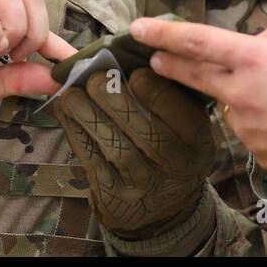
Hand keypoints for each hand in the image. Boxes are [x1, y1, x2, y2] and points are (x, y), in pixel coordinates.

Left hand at [54, 67, 213, 237]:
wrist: (162, 206)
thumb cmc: (170, 149)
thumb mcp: (184, 126)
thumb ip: (170, 95)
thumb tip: (132, 60)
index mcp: (199, 144)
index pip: (184, 116)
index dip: (158, 92)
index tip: (136, 72)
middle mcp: (177, 169)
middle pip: (148, 134)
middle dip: (116, 99)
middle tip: (96, 77)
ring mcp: (145, 187)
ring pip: (116, 148)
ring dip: (88, 114)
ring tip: (73, 92)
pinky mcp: (114, 196)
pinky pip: (92, 161)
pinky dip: (75, 131)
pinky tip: (67, 111)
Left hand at [132, 17, 266, 192]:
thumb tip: (257, 45)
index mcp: (250, 59)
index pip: (196, 41)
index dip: (164, 34)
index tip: (139, 29)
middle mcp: (238, 91)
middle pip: (193, 75)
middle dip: (170, 66)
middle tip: (155, 62)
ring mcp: (243, 125)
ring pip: (232, 107)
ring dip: (244, 103)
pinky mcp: (255, 152)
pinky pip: (253, 134)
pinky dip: (266, 128)